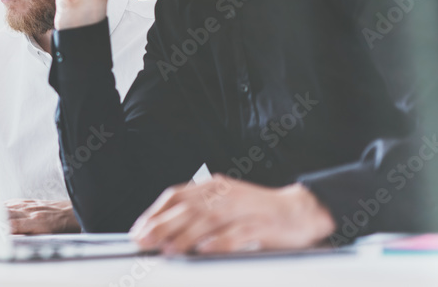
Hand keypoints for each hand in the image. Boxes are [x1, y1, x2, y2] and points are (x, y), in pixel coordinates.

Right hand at [7, 199, 80, 234]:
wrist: (76, 211)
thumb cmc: (64, 227)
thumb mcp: (48, 236)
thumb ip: (30, 236)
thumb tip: (14, 238)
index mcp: (36, 221)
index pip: (12, 224)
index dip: (0, 227)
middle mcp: (31, 211)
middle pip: (6, 212)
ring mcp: (31, 204)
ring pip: (8, 206)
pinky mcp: (31, 201)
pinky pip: (14, 201)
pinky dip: (3, 205)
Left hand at [129, 175, 335, 254]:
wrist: (299, 211)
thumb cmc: (256, 212)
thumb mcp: (222, 205)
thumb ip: (196, 215)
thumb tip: (162, 233)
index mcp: (212, 187)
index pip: (176, 196)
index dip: (155, 213)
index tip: (138, 230)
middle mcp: (224, 194)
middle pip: (187, 208)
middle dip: (162, 225)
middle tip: (143, 241)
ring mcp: (243, 208)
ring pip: (208, 220)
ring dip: (185, 236)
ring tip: (167, 249)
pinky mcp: (262, 225)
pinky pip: (238, 233)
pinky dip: (221, 242)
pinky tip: (206, 250)